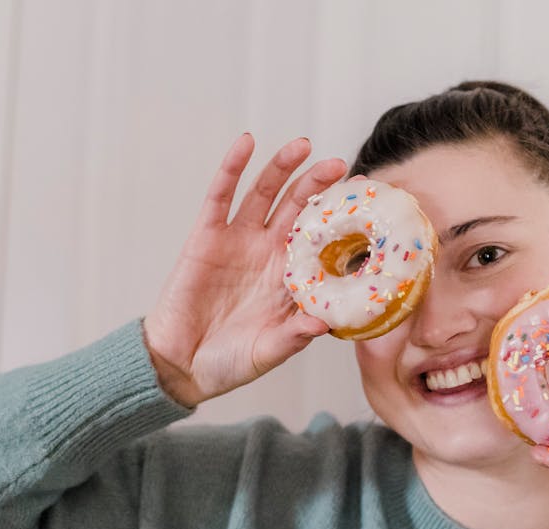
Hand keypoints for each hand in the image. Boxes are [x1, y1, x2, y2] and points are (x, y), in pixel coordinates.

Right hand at [143, 134, 346, 406]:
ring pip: (265, 194)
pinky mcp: (206, 236)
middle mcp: (269, 254)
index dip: (344, 222)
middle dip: (320, 185)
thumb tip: (325, 323)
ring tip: (304, 145)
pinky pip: (221, 195)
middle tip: (341, 165)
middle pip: (299, 209)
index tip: (370, 204)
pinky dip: (232, 167)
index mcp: (292, 280)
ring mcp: (239, 241)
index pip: (324, 242)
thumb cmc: (229, 363)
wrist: (179, 366)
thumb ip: (294, 336)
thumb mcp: (268, 352)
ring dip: (283, 168)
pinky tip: (247, 143)